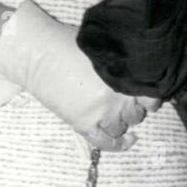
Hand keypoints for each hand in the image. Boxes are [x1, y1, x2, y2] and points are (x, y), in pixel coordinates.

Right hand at [0, 0, 144, 151]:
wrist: (35, 52)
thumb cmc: (65, 41)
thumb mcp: (100, 46)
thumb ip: (122, 61)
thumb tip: (140, 70)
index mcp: (122, 74)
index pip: (151, 93)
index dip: (150, 93)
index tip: (146, 90)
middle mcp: (116, 96)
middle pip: (138, 111)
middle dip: (134, 105)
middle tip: (124, 96)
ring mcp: (100, 113)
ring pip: (123, 125)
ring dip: (122, 119)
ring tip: (113, 107)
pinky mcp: (83, 124)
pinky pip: (107, 142)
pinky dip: (119, 144)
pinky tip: (129, 140)